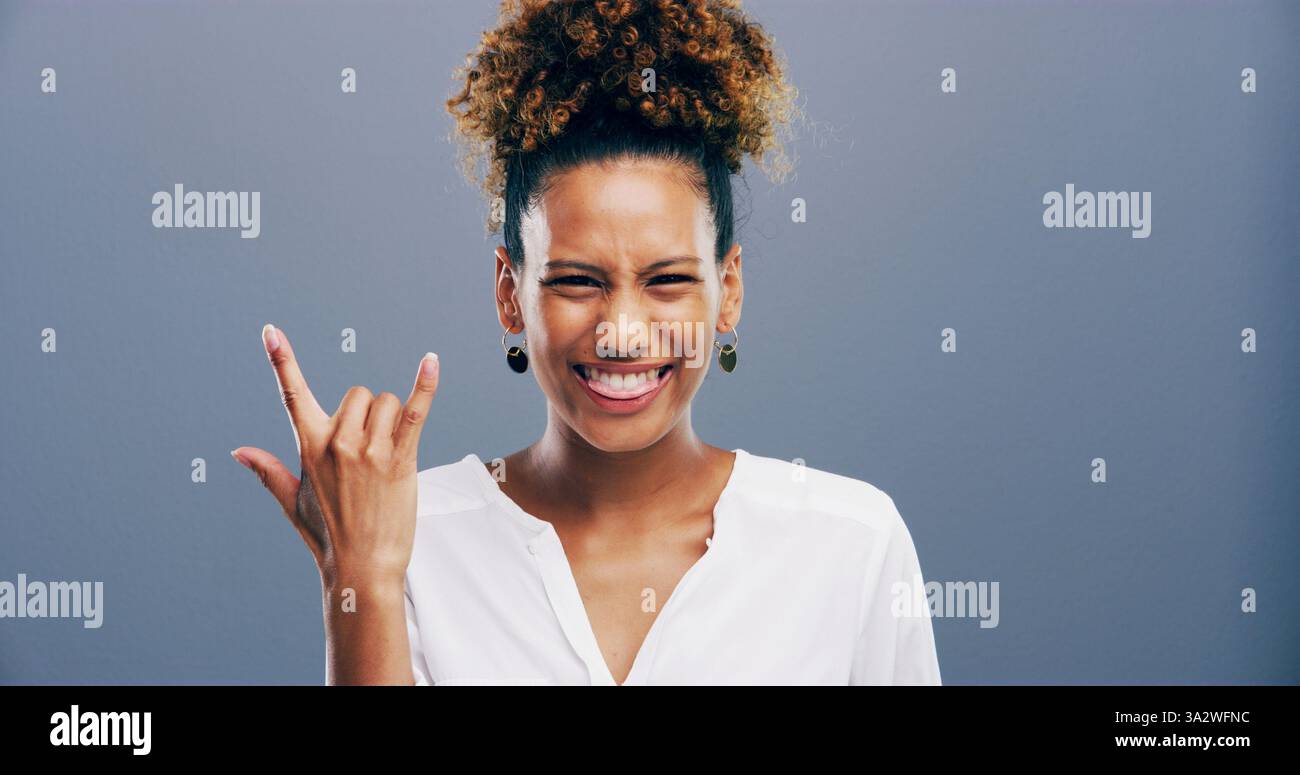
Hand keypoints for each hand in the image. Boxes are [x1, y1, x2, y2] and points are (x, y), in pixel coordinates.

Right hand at [232, 324, 439, 587]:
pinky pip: (415, 411)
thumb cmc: (327, 537)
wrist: (362, 569)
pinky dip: (425, 385)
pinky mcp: (400, 459)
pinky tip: (431, 362)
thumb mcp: (292, 502)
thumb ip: (268, 470)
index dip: (281, 360)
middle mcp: (337, 443)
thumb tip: (238, 452)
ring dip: (390, 419)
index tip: (270, 331)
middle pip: (358, 393)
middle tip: (368, 450)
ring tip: (387, 456)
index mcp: (309, 447)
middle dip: (366, 411)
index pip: (292, 395)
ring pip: (386, 402)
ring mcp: (370, 450)